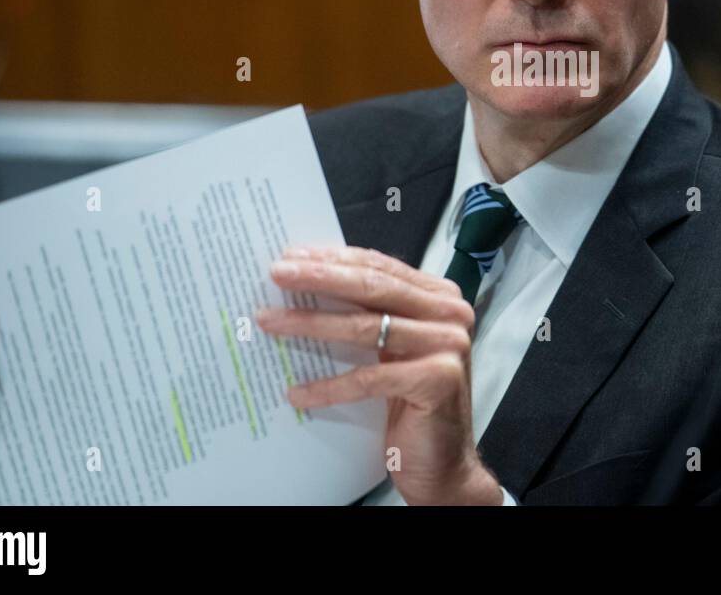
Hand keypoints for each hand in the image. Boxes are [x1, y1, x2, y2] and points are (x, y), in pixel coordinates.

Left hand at [256, 245, 504, 504]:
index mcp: (440, 297)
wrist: (444, 463)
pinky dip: (329, 386)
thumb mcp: (393, 350)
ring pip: (367, 328)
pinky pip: (369, 379)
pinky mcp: (437, 380)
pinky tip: (296, 392)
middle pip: (373, 289)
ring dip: (311, 324)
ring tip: (270, 321)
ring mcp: (449, 345)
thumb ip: (371, 315)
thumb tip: (307, 283)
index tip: (291, 258)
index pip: (380, 268)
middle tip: (277, 273)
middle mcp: (450, 314)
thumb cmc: (411, 403)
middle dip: (320, 278)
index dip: (334, 260)